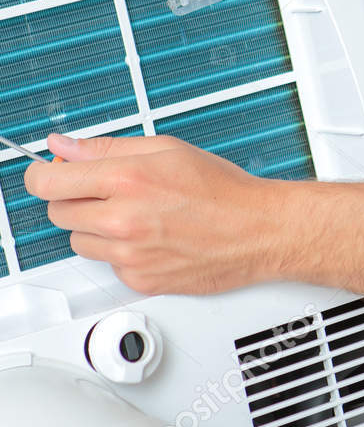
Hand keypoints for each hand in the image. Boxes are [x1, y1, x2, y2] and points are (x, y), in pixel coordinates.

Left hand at [23, 132, 288, 296]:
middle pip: (58, 213)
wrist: (259, 231)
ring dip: (95, 229)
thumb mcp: (166, 149)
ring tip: (133, 216)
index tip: (49, 174)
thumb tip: (65, 145)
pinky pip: (109, 266)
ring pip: (80, 242)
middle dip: (73, 200)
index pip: (48, 181)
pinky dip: (121, 253)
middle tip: (102, 192)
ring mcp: (130, 255)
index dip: (43, 175)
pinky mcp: (141, 281)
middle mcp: (123, 220)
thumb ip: (106, 148)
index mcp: (126, 180)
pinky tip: (150, 238)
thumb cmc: (223, 191)